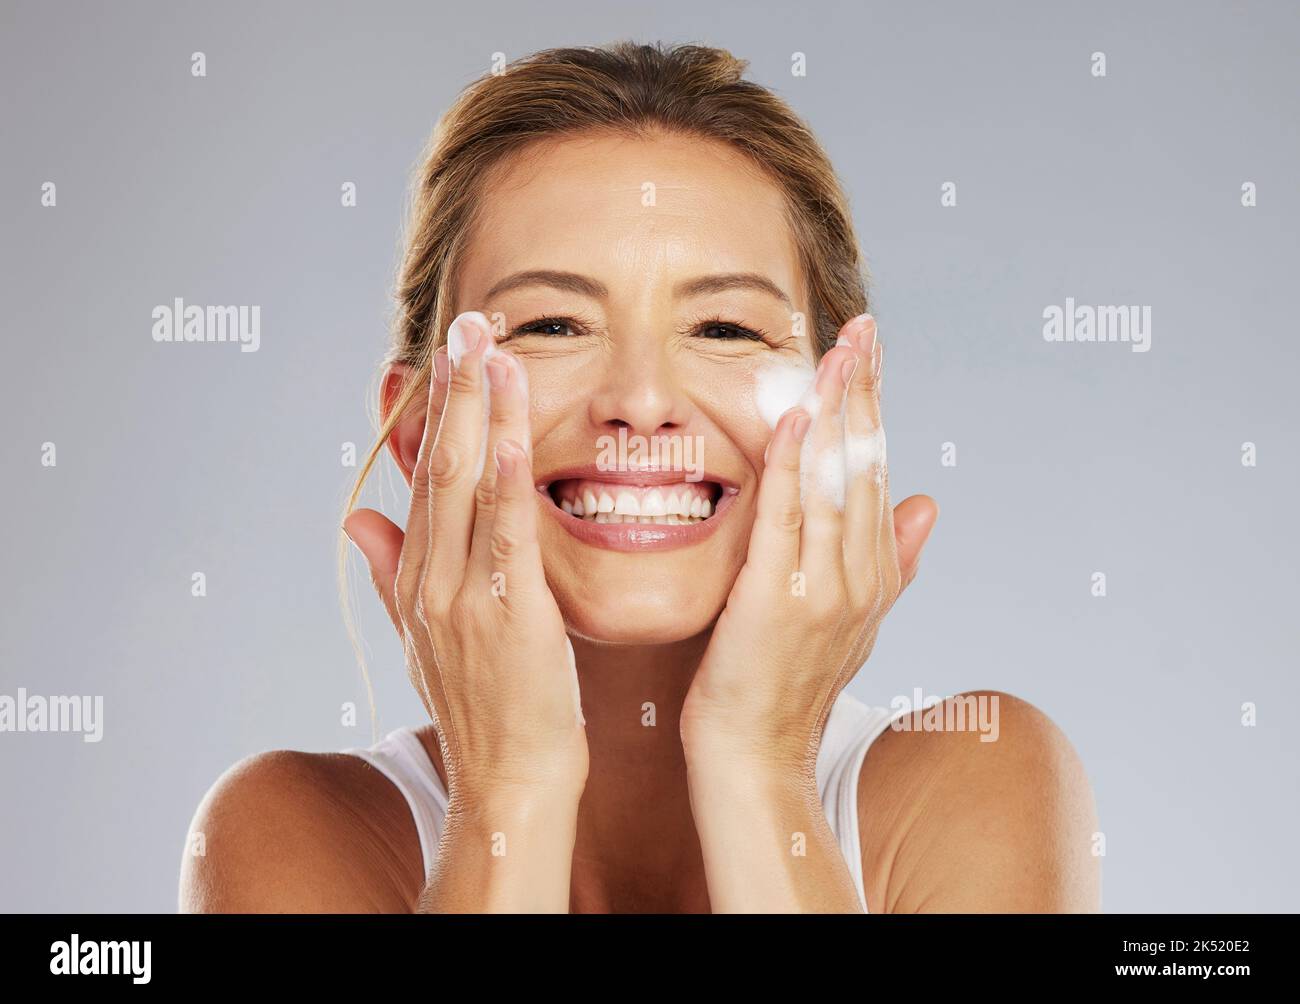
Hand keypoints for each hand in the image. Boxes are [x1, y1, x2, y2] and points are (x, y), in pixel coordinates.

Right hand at [344, 311, 587, 805]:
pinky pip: (503, 532)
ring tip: (490, 346)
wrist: (510, 781)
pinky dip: (503, 475)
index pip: (420, 480)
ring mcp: (462, 595)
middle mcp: (429, 581)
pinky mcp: (507, 612)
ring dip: (478, 411)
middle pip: (436, 467)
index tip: (440, 358)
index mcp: (415, 582)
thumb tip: (354, 518)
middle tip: (465, 323)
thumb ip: (390, 573)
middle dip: (451, 392)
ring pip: (465, 485)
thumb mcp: (424, 637)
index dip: (430, 415)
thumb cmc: (486, 709)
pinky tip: (508, 427)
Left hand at [682, 315, 937, 778]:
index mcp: (873, 575)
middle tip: (863, 327)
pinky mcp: (777, 601)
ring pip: (834, 483)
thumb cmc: (786, 687)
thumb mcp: (854, 621)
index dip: (874, 408)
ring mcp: (822, 590)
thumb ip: (892, 562)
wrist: (756, 756)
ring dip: (833, 413)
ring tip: (836, 352)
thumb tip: (928, 505)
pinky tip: (792, 419)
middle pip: (865, 467)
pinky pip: (787, 519)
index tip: (871, 352)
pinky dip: (790, 465)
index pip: (877, 472)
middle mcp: (858, 578)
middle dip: (863, 391)